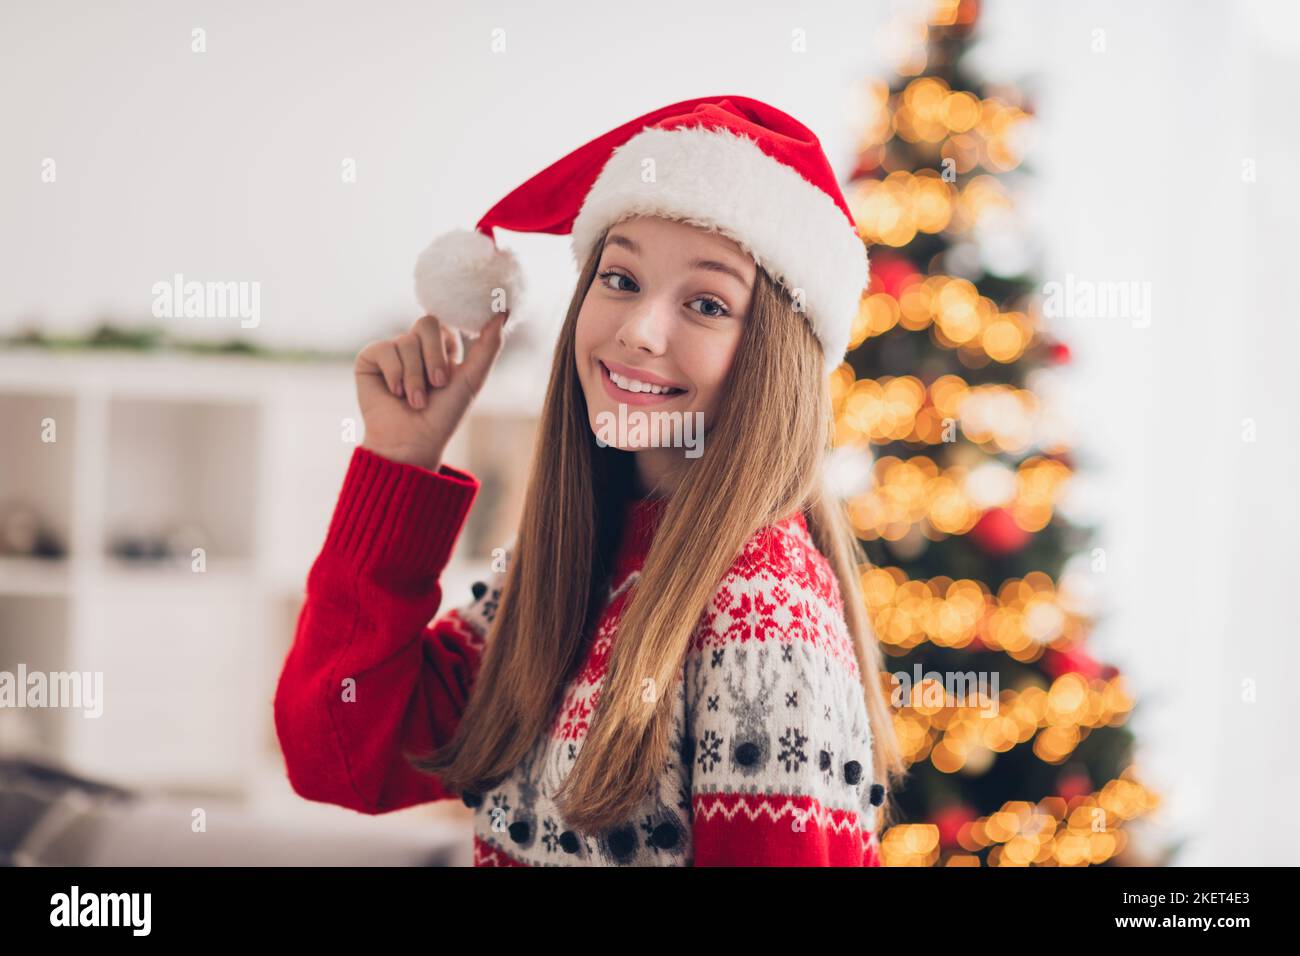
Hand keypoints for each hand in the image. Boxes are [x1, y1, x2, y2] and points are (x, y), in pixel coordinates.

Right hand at [354, 311, 507, 470]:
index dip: (449, 338)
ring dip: (416, 377)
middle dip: (435, 357)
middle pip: (427, 323)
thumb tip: (503, 312)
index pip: (447, 321)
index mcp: (440, 348)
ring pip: (406, 341)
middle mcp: (415, 345)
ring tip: (416, 401)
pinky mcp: (370, 358)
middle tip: (438, 384)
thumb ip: (489, 346)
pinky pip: (384, 349)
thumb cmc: (442, 416)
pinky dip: (395, 375)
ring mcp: (392, 350)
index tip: (454, 355)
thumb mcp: (471, 380)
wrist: (411, 442)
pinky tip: (395, 394)